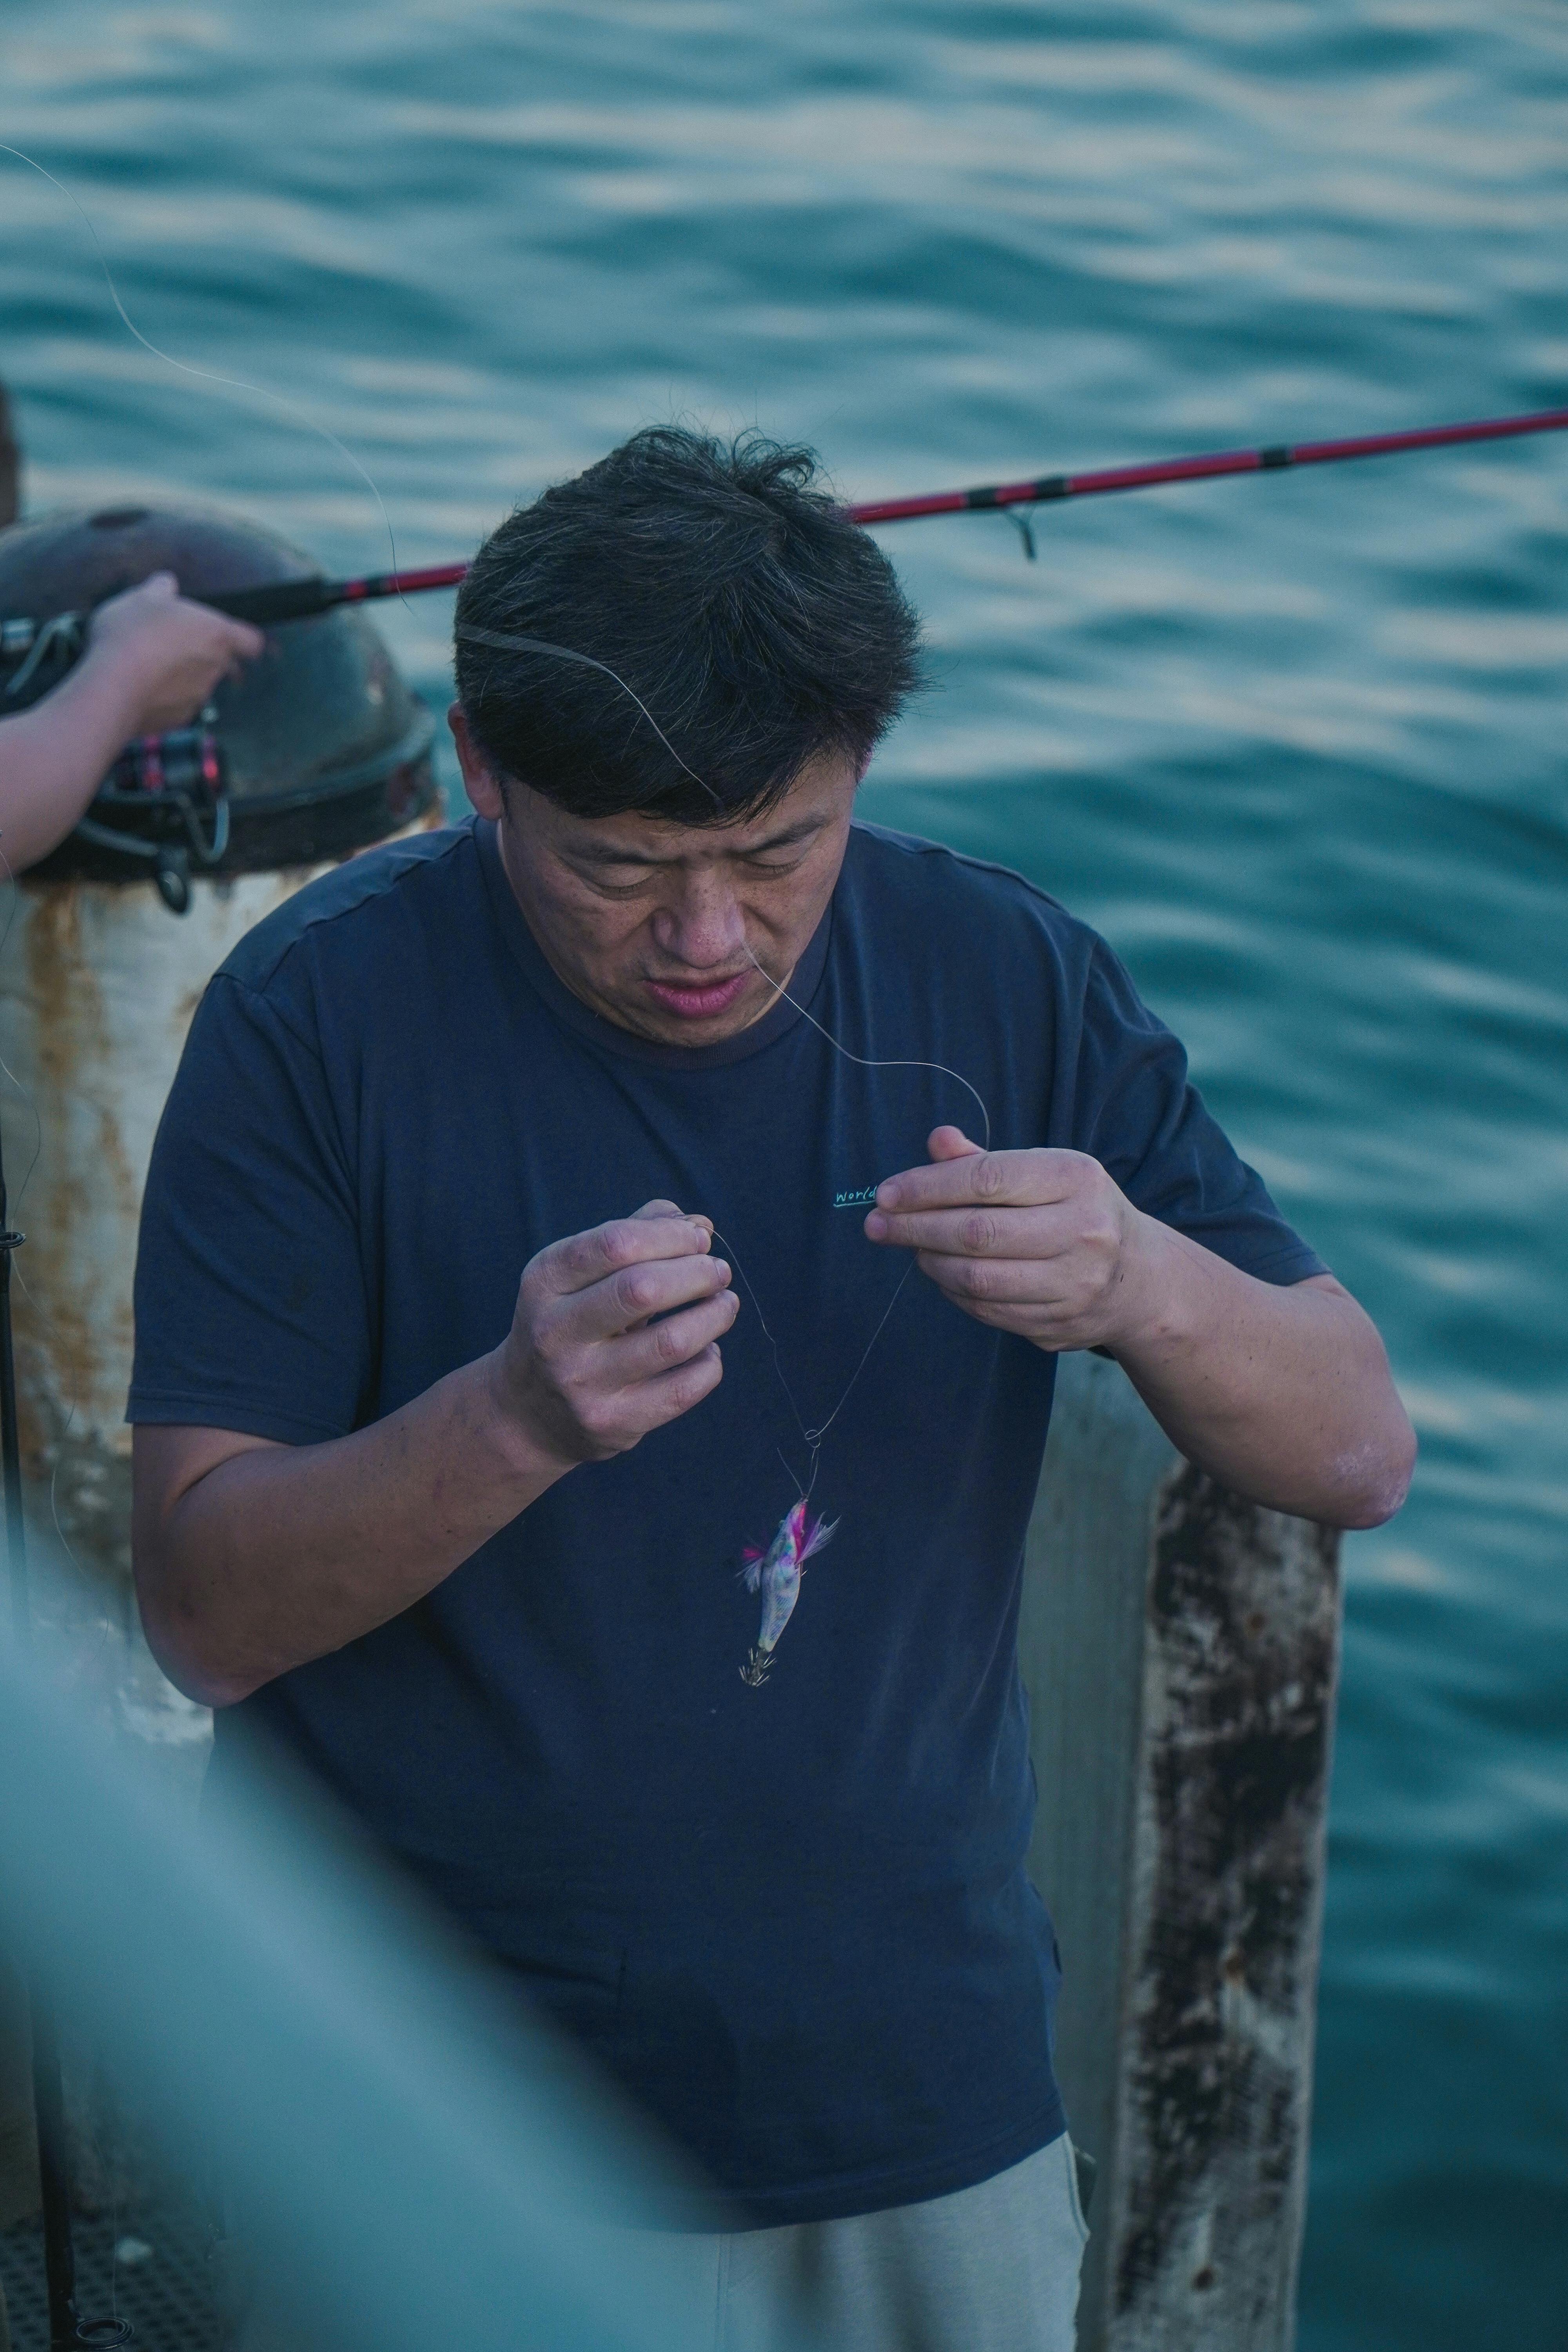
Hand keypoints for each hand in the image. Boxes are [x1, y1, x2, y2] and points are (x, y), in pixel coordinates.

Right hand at [84, 572, 263, 734]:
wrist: (111, 688)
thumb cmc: (131, 635)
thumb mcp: (141, 598)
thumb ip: (160, 588)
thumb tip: (168, 582)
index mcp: (216, 634)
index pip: (253, 641)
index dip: (244, 639)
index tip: (230, 637)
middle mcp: (216, 668)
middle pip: (224, 662)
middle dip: (205, 654)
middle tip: (174, 645)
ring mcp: (200, 696)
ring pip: (201, 684)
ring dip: (184, 676)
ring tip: (150, 666)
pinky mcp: (181, 718)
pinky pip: (180, 704)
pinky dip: (168, 697)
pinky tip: (142, 688)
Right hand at [492, 1199, 737, 1467]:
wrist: (526, 1412)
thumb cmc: (571, 1322)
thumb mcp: (581, 1274)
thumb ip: (636, 1236)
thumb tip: (699, 1225)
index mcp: (544, 1282)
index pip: (616, 1243)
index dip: (671, 1235)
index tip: (700, 1238)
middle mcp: (555, 1332)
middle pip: (643, 1289)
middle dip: (698, 1273)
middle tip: (719, 1272)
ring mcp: (581, 1383)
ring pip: (671, 1342)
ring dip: (715, 1316)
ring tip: (725, 1304)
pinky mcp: (611, 1424)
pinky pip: (682, 1390)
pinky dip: (709, 1364)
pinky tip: (708, 1351)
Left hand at [864, 1126, 1153, 1351]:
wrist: (1137, 1278)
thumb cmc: (1075, 1210)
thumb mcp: (1044, 1172)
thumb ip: (986, 1160)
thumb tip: (937, 1141)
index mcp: (1077, 1178)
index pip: (988, 1179)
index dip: (928, 1187)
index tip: (885, 1193)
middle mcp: (1083, 1231)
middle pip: (977, 1233)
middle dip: (915, 1228)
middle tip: (876, 1225)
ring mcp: (1075, 1285)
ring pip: (978, 1279)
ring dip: (929, 1262)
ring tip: (911, 1247)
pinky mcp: (1059, 1325)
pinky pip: (987, 1311)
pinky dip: (952, 1292)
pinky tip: (940, 1272)